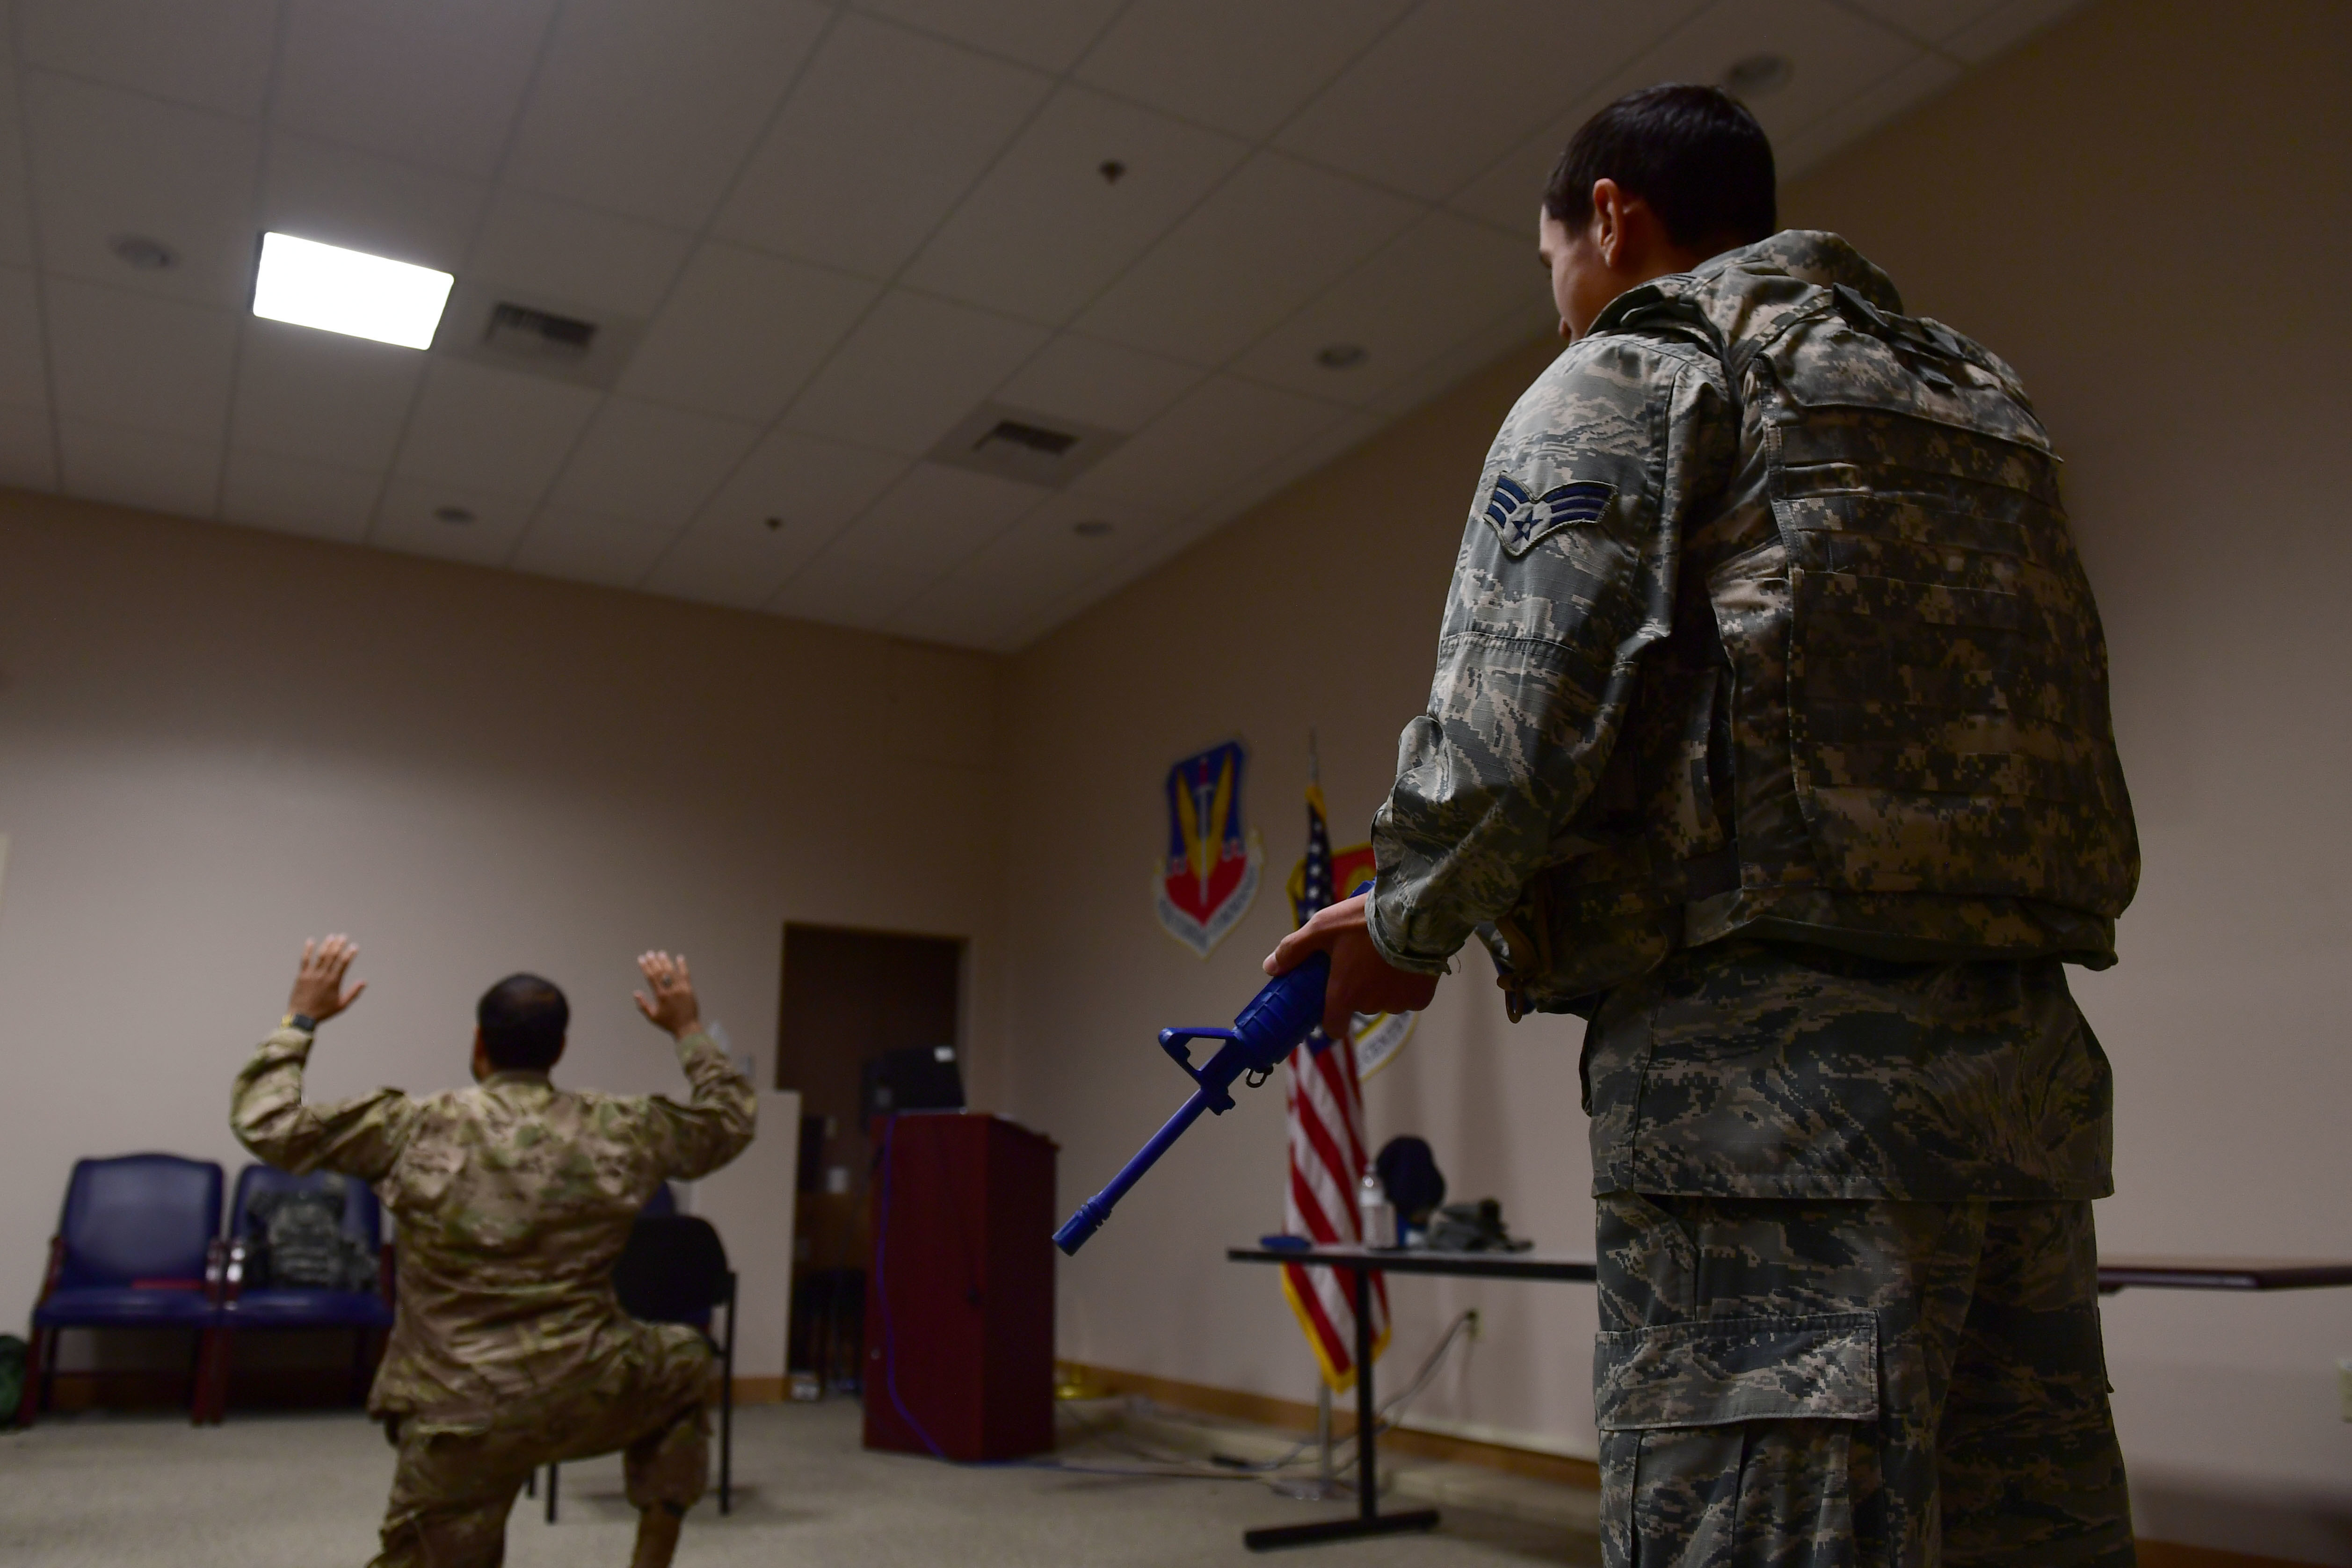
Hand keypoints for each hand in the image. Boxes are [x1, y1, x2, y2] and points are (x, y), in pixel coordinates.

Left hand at [287, 935, 366, 1023]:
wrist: (302, 1017)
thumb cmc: (323, 1012)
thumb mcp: (342, 1005)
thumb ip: (353, 993)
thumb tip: (364, 982)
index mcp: (334, 982)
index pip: (344, 963)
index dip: (350, 953)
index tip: (354, 946)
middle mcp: (323, 975)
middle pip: (332, 956)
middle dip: (339, 945)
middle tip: (343, 936)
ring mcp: (312, 974)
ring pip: (320, 956)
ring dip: (327, 945)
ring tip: (332, 936)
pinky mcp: (302, 976)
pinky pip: (305, 960)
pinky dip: (308, 950)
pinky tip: (311, 941)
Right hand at [633, 951, 701, 1037]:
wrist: (687, 1028)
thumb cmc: (668, 1023)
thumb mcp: (652, 1017)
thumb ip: (643, 1005)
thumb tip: (635, 992)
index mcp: (661, 996)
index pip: (651, 978)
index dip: (646, 967)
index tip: (641, 959)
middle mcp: (671, 990)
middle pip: (661, 972)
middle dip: (654, 962)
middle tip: (649, 953)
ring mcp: (681, 989)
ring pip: (673, 972)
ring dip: (666, 962)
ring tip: (661, 953)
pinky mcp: (690, 989)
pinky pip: (686, 975)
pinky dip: (683, 966)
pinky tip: (680, 958)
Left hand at [1263, 893, 1438, 1037]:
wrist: (1414, 913)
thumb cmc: (1362, 921)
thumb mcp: (1321, 927)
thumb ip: (1294, 950)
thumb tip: (1270, 968)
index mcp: (1343, 994)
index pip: (1333, 1027)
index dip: (1331, 1016)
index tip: (1332, 1001)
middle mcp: (1370, 1006)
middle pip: (1360, 1006)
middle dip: (1359, 989)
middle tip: (1360, 960)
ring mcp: (1398, 1003)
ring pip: (1385, 1001)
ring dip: (1383, 987)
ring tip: (1384, 957)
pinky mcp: (1422, 997)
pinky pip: (1409, 997)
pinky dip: (1406, 985)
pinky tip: (1405, 963)